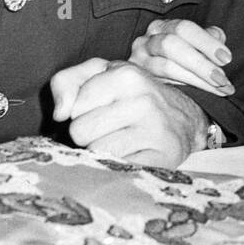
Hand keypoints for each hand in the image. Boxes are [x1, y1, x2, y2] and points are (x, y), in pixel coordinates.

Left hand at [50, 58, 209, 167]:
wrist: (184, 119)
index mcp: (127, 75)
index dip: (80, 112)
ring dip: (103, 150)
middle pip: (81, 132)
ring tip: (121, 139)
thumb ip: (66, 82)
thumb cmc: (131, 95)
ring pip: (99, 152)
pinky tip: (132, 154)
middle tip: (110, 126)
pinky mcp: (164, 159)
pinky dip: (119, 166)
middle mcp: (144, 100)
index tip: (99, 108)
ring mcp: (156, 131)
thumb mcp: (99, 75)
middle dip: (89, 133)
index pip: (73, 108)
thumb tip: (59, 113)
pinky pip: (119, 169)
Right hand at [128, 18, 233, 95]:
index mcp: (163, 26)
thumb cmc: (184, 62)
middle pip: (171, 45)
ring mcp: (139, 60)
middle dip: (200, 63)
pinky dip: (182, 89)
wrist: (161, 87)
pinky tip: (200, 95)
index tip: (226, 59)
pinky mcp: (138, 79)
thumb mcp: (198, 47)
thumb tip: (218, 38)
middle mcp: (147, 40)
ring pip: (166, 67)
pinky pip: (159, 84)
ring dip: (196, 80)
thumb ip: (209, 39)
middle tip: (222, 79)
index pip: (184, 28)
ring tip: (218, 89)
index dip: (206, 42)